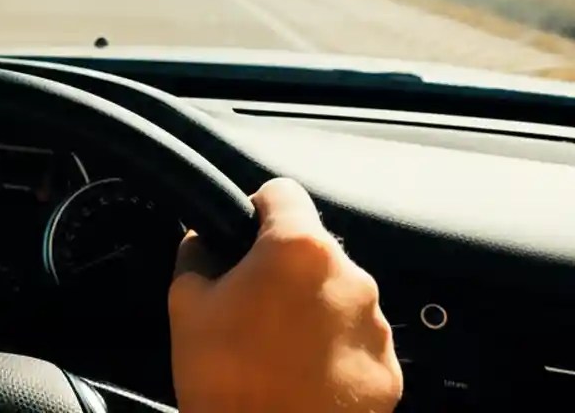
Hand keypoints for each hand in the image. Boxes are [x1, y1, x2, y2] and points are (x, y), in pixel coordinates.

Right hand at [168, 178, 401, 411]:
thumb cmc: (224, 381)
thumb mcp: (185, 303)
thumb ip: (197, 253)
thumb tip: (205, 240)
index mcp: (298, 249)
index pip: (282, 192)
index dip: (256, 209)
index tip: (244, 234)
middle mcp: (350, 277)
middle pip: (312, 249)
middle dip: (283, 268)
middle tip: (249, 306)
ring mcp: (376, 325)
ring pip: (337, 295)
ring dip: (311, 309)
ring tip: (274, 349)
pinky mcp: (388, 368)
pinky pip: (357, 340)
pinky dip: (333, 350)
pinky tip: (300, 374)